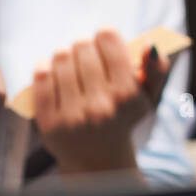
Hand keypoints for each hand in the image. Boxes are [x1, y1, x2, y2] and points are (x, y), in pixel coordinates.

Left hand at [31, 29, 168, 175]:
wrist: (98, 160)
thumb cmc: (123, 120)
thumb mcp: (147, 98)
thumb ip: (155, 70)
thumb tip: (149, 45)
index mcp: (127, 93)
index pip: (108, 40)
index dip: (105, 35)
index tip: (103, 40)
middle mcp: (101, 104)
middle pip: (82, 47)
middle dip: (83, 45)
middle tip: (85, 52)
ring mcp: (73, 115)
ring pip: (60, 59)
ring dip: (64, 55)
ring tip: (69, 61)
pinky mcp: (50, 123)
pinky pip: (41, 79)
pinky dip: (44, 68)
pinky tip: (50, 69)